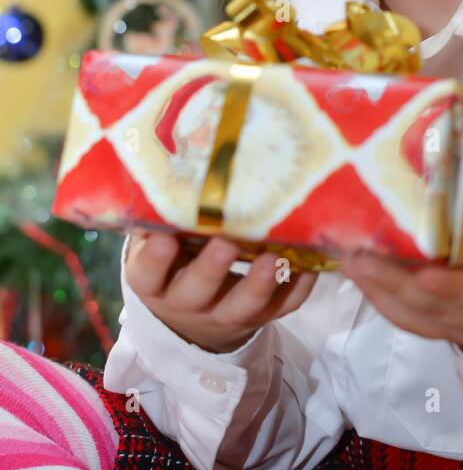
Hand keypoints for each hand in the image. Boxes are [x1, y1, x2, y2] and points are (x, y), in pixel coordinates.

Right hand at [124, 230, 317, 353]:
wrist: (196, 311)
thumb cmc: (176, 255)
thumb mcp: (158, 237)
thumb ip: (164, 211)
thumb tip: (181, 154)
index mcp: (154, 281)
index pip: (146, 275)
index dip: (154, 261)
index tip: (164, 240)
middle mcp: (186, 301)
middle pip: (195, 294)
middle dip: (211, 269)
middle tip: (226, 243)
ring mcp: (225, 313)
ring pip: (241, 308)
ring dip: (258, 285)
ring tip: (272, 258)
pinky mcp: (262, 315)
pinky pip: (282, 306)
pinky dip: (297, 286)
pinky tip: (310, 261)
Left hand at [339, 147, 462, 373]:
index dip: (454, 289)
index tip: (423, 274)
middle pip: (436, 311)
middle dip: (395, 285)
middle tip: (359, 254)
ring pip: (415, 320)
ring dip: (379, 291)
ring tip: (348, 258)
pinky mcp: (445, 333)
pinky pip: (410, 322)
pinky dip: (381, 300)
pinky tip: (358, 274)